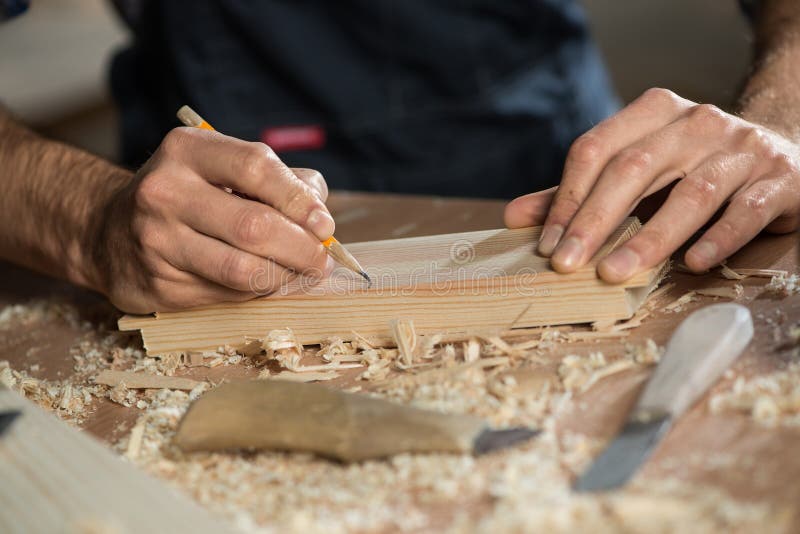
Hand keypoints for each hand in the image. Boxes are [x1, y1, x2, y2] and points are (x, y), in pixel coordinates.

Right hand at [89, 127, 333, 312]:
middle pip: (254, 225)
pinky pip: (227, 295)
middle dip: (302, 248)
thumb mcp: (222, 168)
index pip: (256, 166)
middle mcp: (164, 192)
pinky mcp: (158, 285)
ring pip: (243, 270)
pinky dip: (257, 291)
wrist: (107, 231)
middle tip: (322, 259)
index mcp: (187, 151)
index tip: (324, 223)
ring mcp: (156, 241)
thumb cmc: (188, 196)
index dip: (299, 198)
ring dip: (285, 276)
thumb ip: (277, 180)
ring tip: (302, 272)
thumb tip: (320, 213)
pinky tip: (264, 281)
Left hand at [505, 88, 799, 281]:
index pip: (596, 150)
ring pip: (691, 192)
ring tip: (615, 273)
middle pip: (634, 169)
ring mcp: (741, 148)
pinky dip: (718, 236)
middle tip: (567, 264)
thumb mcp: (635, 171)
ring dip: (649, 237)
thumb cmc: (691, 167)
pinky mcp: (779, 177)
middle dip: (595, 220)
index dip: (566, 197)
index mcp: (654, 113)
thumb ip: (578, 192)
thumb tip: (515, 218)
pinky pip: (746, 208)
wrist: (778, 152)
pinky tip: (692, 263)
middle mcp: (696, 122)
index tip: (546, 244)